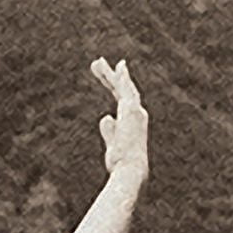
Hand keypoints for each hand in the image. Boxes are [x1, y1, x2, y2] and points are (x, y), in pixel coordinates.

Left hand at [88, 57, 148, 182]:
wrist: (129, 169)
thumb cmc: (122, 163)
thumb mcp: (112, 145)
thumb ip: (110, 130)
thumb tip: (105, 117)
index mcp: (132, 122)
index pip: (122, 100)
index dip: (115, 86)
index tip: (109, 77)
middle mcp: (137, 113)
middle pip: (121, 90)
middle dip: (109, 76)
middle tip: (96, 63)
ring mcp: (135, 111)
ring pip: (122, 87)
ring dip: (110, 73)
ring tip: (96, 62)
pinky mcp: (132, 110)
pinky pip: (126, 89)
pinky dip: (122, 77)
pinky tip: (118, 66)